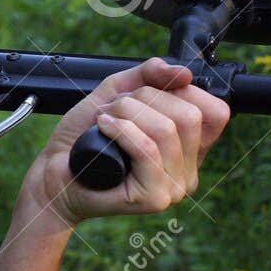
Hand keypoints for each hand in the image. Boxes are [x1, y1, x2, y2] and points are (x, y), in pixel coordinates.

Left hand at [18, 58, 230, 227]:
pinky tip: (103, 129)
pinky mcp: (153, 198)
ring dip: (128, 113)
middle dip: (145, 99)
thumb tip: (184, 72)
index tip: (148, 93)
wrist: (53, 173)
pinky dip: (121, 130)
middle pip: (190, 115)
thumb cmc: (84, 138)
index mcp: (189, 150)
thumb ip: (149, 76)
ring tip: (105, 121)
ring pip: (166, 129)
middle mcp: (188, 173)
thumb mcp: (119, 93)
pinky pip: (147, 149)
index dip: (185, 91)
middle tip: (116, 109)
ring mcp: (173, 188)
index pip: (217, 112)